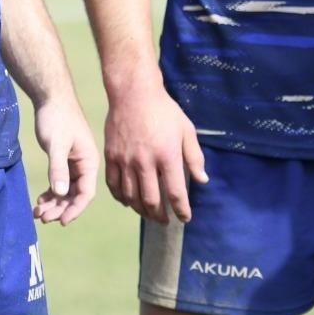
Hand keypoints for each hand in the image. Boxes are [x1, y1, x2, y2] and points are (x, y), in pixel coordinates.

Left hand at [32, 98, 98, 225]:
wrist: (51, 97)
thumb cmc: (56, 117)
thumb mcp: (56, 144)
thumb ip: (58, 168)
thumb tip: (60, 194)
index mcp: (89, 162)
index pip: (86, 193)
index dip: (75, 209)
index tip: (61, 221)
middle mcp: (84, 165)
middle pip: (74, 195)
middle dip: (60, 208)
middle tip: (42, 217)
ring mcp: (74, 163)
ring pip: (65, 190)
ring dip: (53, 203)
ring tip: (37, 212)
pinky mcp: (63, 159)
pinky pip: (59, 182)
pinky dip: (50, 192)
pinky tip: (40, 200)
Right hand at [103, 80, 207, 223]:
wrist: (133, 93)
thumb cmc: (164, 111)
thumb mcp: (186, 130)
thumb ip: (194, 157)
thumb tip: (202, 180)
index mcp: (167, 156)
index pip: (175, 193)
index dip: (181, 210)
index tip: (184, 218)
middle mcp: (145, 163)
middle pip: (151, 201)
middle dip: (160, 216)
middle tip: (165, 220)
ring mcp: (125, 161)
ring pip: (131, 197)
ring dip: (141, 210)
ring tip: (148, 214)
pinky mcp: (111, 157)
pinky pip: (114, 185)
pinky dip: (121, 198)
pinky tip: (128, 201)